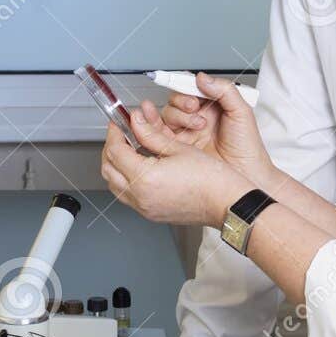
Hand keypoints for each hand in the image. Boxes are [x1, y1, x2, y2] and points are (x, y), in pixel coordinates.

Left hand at [101, 105, 250, 227]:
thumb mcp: (178, 148)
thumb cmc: (211, 179)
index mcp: (144, 178)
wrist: (226, 203)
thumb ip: (150, 134)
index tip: (120, 122)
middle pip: (108, 168)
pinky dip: (126, 179)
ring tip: (130, 149)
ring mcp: (144, 208)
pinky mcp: (151, 214)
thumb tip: (136, 122)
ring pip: (114, 184)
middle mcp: (140, 197)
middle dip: (111, 147)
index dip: (115, 132)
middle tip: (122, 133)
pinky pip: (127, 195)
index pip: (115, 151)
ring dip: (116, 165)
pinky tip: (140, 167)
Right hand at [152, 73, 274, 187]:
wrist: (246, 175)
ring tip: (194, 124)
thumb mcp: (241, 112)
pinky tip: (157, 122)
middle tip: (194, 108)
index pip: (192, 88)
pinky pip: (160, 133)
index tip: (190, 88)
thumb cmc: (247, 147)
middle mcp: (197, 117)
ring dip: (176, 114)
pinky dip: (154, 125)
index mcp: (212, 106)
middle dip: (182, 102)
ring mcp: (186, 132)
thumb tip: (202, 77)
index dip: (187, 86)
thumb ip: (224, 90)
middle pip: (176, 100)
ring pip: (167, 115)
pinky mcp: (178, 148)